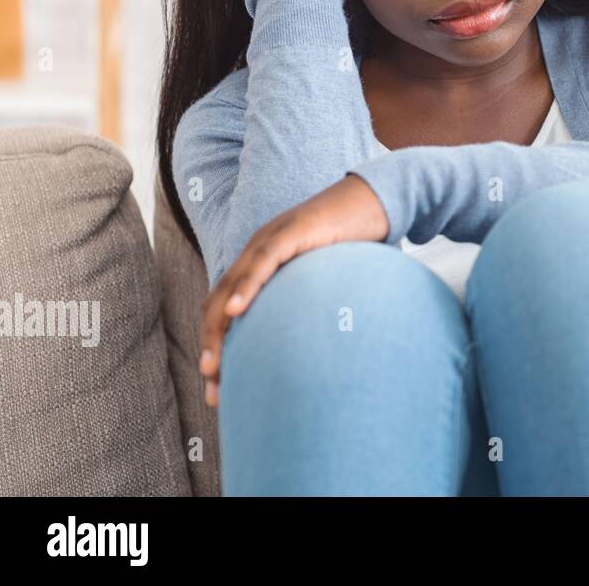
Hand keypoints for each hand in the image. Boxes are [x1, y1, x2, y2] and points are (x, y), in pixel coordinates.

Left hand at [198, 174, 388, 406]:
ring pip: (231, 287)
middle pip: (218, 303)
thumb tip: (317, 346)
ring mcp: (271, 239)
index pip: (226, 308)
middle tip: (212, 389)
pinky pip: (263, 262)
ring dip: (218, 329)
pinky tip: (235, 311)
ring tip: (213, 364)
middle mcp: (257, 252)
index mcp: (261, 264)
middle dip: (212, 348)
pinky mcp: (291, 232)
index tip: (219, 387)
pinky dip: (246, 288)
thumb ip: (311, 305)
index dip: (218, 346)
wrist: (376, 199)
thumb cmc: (356, 241)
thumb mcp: (327, 279)